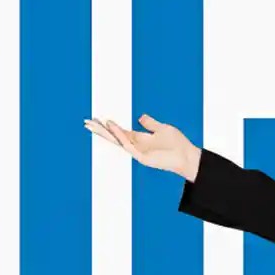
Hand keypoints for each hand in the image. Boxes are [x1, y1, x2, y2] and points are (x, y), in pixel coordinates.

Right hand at [84, 114, 201, 180]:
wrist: (187, 156)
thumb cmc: (177, 144)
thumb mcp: (161, 128)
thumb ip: (150, 123)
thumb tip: (140, 116)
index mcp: (139, 139)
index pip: (119, 132)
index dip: (108, 126)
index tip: (97, 119)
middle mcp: (136, 145)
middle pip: (114, 137)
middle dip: (101, 130)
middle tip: (87, 123)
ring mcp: (138, 152)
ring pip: (118, 141)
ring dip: (107, 132)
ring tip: (95, 124)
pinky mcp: (142, 157)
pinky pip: (128, 145)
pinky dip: (120, 136)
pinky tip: (113, 128)